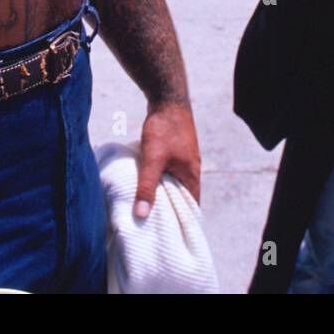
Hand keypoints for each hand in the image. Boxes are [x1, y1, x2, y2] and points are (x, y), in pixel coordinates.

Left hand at [134, 101, 200, 217]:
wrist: (168, 98)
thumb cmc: (164, 129)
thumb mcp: (153, 159)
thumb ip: (147, 186)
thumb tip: (142, 214)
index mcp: (192, 176)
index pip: (191, 208)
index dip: (181, 222)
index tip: (169, 235)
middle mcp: (191, 170)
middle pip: (182, 198)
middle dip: (169, 210)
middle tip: (152, 225)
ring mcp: (184, 160)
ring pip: (174, 184)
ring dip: (162, 194)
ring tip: (146, 207)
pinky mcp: (175, 151)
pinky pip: (168, 173)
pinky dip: (159, 180)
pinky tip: (146, 183)